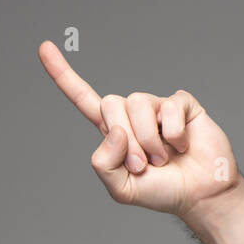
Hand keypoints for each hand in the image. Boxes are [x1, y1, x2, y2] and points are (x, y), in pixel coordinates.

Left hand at [37, 40, 243, 220]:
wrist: (199, 194)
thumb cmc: (162, 191)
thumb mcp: (121, 189)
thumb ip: (104, 165)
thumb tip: (116, 131)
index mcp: (113, 133)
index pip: (84, 100)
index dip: (64, 76)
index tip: (43, 48)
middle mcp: (132, 116)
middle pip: (110, 103)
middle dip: (125, 140)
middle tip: (142, 164)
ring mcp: (157, 108)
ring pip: (136, 105)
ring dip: (148, 141)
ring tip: (163, 158)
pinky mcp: (181, 104)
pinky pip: (168, 108)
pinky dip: (173, 135)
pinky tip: (182, 146)